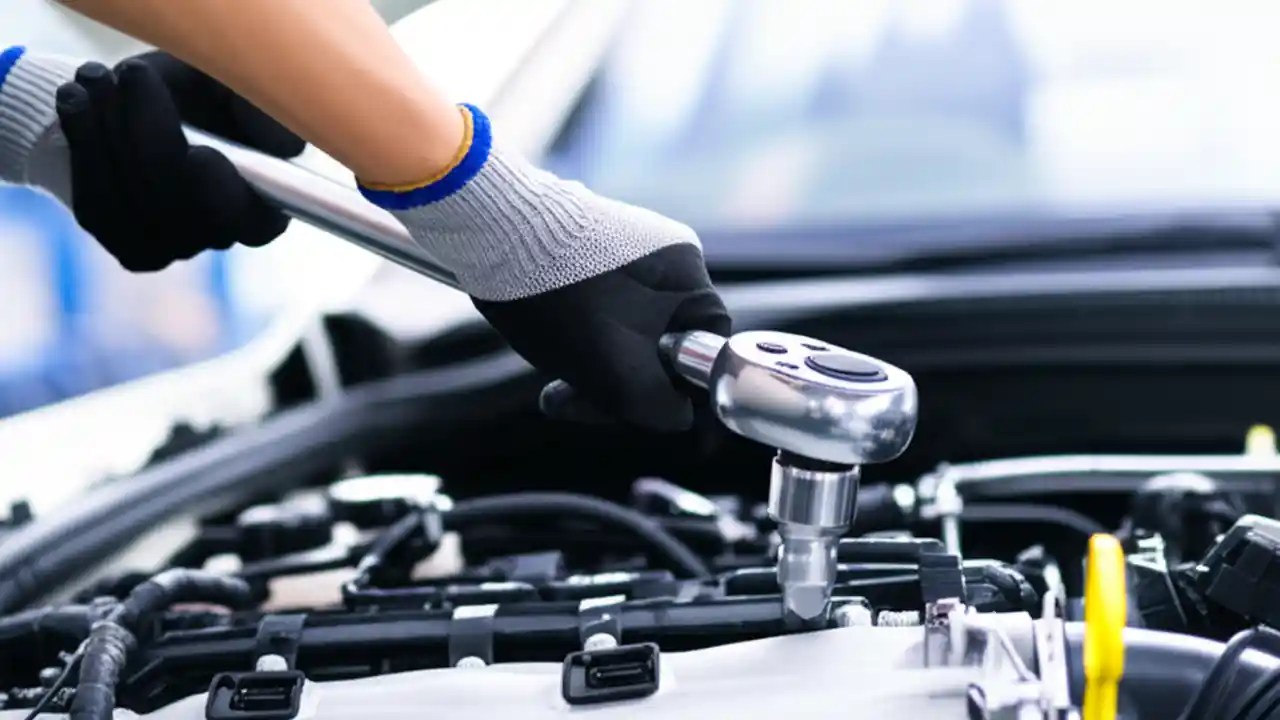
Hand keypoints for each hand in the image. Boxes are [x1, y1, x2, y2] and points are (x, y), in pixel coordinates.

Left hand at [55, 52, 303, 271]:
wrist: (136, 110)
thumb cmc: (196, 95)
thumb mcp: (232, 87)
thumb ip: (262, 112)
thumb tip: (287, 148)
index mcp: (260, 207)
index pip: (256, 223)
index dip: (225, 196)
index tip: (200, 155)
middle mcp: (217, 236)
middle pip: (181, 206)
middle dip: (151, 135)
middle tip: (133, 73)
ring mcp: (171, 249)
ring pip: (135, 201)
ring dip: (109, 131)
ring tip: (96, 77)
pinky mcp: (124, 245)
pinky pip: (98, 200)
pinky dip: (84, 144)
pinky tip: (77, 101)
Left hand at [356, 104, 728, 431]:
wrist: (485, 227)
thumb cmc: (553, 300)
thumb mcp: (614, 374)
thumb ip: (659, 407)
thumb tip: (677, 417)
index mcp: (689, 271)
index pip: (702, 350)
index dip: (667, 390)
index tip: (624, 405)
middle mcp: (667, 251)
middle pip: (660, 344)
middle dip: (616, 379)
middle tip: (567, 395)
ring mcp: (627, 244)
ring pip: (626, 330)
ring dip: (591, 360)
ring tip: (549, 367)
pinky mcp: (589, 244)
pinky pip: (600, 305)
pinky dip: (575, 330)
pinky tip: (542, 334)